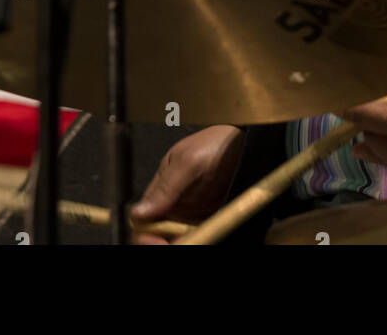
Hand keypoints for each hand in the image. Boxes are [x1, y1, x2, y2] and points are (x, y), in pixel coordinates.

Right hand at [130, 125, 244, 244]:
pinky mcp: (209, 218)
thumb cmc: (215, 143)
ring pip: (178, 237)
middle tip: (178, 245)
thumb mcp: (188, 161)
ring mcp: (192, 213)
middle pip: (159, 233)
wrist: (248, 142)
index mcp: (161, 188)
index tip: (155, 242)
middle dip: (163, 242)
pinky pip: (200, 234)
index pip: (143, 218)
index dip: (145, 234)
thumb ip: (165, 187)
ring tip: (196, 240)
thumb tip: (137, 213)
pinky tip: (204, 238)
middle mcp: (174, 204)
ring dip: (183, 242)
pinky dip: (200, 239)